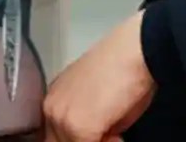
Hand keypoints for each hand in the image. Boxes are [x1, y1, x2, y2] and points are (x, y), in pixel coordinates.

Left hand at [43, 11, 155, 141]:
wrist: (134, 52)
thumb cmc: (124, 69)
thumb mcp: (96, 102)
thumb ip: (87, 122)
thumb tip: (99, 136)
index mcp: (54, 99)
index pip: (56, 135)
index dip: (78, 138)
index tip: (103, 134)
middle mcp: (51, 108)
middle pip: (59, 141)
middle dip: (86, 140)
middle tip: (109, 135)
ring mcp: (62, 118)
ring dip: (96, 141)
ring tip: (115, 134)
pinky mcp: (78, 127)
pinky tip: (118, 135)